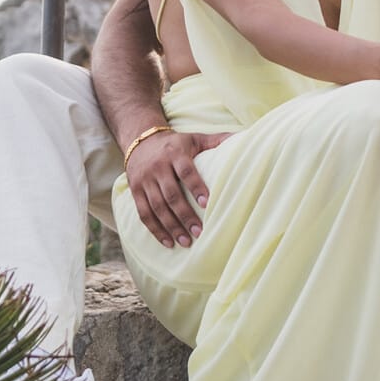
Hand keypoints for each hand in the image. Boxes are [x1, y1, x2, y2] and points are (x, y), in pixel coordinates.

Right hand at [125, 129, 230, 248]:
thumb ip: (217, 140)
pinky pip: (144, 213)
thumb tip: (244, 139)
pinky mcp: (135, 191)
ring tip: (186, 241)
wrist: (140, 141)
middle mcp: (157, 167)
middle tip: (199, 231)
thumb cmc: (175, 144)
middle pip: (170, 194)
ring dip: (171, 226)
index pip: (186, 171)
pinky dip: (155, 230)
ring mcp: (144, 180)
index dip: (196, 187)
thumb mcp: (194, 138)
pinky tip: (168, 242)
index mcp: (174, 153)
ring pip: (156, 207)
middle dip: (185, 215)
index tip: (207, 204)